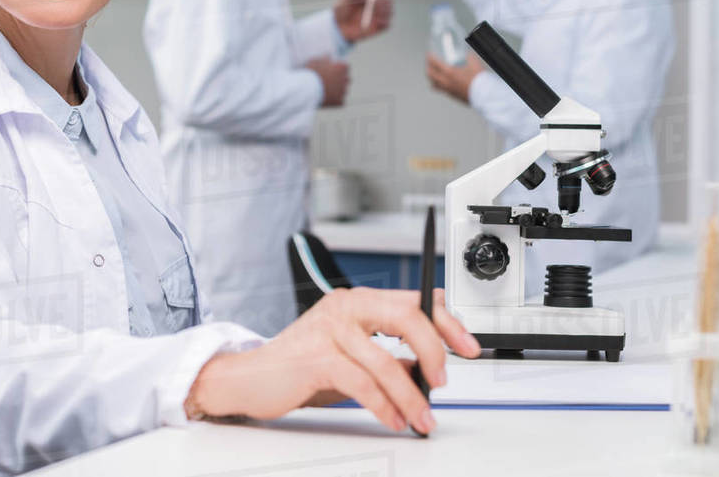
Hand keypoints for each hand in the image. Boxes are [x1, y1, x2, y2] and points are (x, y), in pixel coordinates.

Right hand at [185, 288, 479, 433]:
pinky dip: (384, 406)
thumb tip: (427, 371)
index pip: (416, 299)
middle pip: (407, 317)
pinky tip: (393, 419)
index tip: (468, 347)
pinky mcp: (316, 357)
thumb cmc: (302, 366)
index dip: (448, 322)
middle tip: (444, 381)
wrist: (250, 378)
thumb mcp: (354, 359)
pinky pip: (362, 384)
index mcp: (359, 300)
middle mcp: (345, 306)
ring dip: (411, 396)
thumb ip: (389, 359)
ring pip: (387, 361)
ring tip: (421, 418)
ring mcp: (330, 329)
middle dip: (436, 351)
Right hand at [306, 57, 349, 106]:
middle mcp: (346, 78)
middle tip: (329, 81)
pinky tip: (326, 98)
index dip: (338, 69)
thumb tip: (329, 56)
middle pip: (347, 79)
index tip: (331, 71)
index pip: (345, 67)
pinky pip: (340, 100)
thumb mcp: (315, 61)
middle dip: (340, 80)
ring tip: (325, 91)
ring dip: (338, 90)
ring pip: (344, 90)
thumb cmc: (310, 73)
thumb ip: (324, 58)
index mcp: (342, 67)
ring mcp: (343, 90)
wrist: (306, 89)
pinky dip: (335, 100)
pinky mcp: (340, 101)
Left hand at [334, 0, 392, 42]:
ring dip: (385, 12)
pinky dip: (385, 22)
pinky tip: (378, 21)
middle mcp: (376, 6)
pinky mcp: (378, 28)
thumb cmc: (341, 11)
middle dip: (384, 3)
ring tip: (374, 14)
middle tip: (376, 6)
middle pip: (389, 1)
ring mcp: (378, 17)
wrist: (338, 27)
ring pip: (390, 12)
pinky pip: (387, 25)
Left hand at [425, 53, 483, 104]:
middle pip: (430, 74)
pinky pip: (441, 90)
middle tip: (429, 63)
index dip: (430, 57)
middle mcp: (446, 82)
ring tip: (432, 73)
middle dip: (428, 67)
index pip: (434, 63)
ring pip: (433, 84)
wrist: (484, 95)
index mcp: (450, 72)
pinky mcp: (452, 95)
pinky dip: (438, 85)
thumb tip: (467, 54)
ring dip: (431, 77)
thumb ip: (468, 57)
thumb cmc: (479, 81)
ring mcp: (448, 89)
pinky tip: (442, 82)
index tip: (430, 54)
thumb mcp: (474, 63)